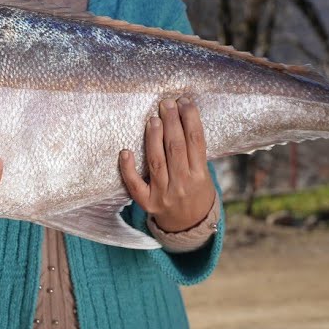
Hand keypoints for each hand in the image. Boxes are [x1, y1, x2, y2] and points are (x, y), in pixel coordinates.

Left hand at [121, 97, 215, 231]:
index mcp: (200, 175)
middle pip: (176, 148)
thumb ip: (194, 153)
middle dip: (172, 122)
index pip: (196, 141)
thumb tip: (183, 117)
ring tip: (153, 119)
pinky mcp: (147, 203)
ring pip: (157, 161)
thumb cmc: (196, 193)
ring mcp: (163, 194)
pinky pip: (135, 184)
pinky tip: (125, 151)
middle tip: (166, 103)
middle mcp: (182, 184)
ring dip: (154, 138)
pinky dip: (128, 169)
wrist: (189, 226)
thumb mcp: (203, 174)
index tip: (185, 102)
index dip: (191, 119)